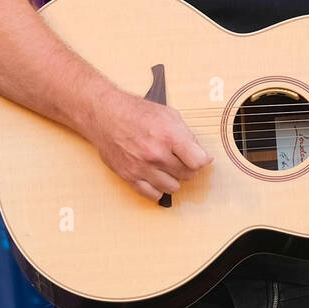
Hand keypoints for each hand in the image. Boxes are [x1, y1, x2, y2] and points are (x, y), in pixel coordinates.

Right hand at [86, 89, 211, 200]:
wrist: (105, 115)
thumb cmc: (137, 112)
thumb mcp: (169, 115)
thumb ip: (188, 136)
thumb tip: (203, 156)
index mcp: (169, 135)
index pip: (198, 162)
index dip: (202, 160)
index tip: (199, 157)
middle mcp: (156, 154)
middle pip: (188, 175)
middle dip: (188, 167)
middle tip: (180, 159)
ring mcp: (141, 167)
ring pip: (173, 187)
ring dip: (174, 179)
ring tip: (167, 167)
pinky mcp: (129, 176)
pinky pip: (153, 195)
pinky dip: (158, 189)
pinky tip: (156, 177)